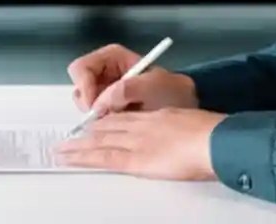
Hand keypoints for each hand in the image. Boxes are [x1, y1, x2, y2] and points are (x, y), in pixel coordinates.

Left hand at [54, 108, 226, 180]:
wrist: (214, 139)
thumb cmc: (212, 134)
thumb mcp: (194, 125)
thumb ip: (179, 130)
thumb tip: (177, 140)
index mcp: (157, 116)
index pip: (125, 118)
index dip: (107, 121)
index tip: (95, 125)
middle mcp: (142, 125)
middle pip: (108, 128)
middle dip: (88, 133)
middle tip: (70, 137)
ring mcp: (136, 141)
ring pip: (100, 141)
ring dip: (78, 145)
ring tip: (61, 149)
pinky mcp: (135, 159)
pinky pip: (104, 158)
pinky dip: (84, 158)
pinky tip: (71, 158)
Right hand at [67, 44, 198, 115]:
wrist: (184, 106)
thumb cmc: (173, 90)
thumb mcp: (153, 85)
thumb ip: (126, 89)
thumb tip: (103, 102)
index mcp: (111, 57)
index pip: (82, 68)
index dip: (84, 87)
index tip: (94, 106)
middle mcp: (103, 71)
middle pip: (78, 86)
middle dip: (89, 103)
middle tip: (104, 116)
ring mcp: (103, 89)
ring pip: (83, 102)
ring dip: (96, 114)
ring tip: (119, 118)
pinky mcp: (107, 107)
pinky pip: (93, 115)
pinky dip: (102, 122)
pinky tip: (120, 123)